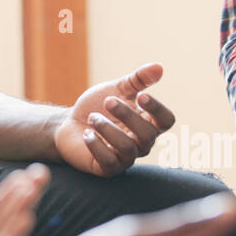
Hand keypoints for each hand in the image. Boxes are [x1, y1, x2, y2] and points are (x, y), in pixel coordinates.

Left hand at [54, 63, 174, 176]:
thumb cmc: (98, 107)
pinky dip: (97, 145)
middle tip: (107, 101)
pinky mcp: (107, 169)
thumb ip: (137, 80)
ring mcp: (125, 158)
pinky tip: (86, 133)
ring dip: (108, 129)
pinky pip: (109, 161)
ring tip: (91, 118)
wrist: (69, 123)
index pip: (166, 121)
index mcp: (148, 123)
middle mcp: (141, 144)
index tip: (141, 95)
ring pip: (128, 148)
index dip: (157, 109)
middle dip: (127, 115)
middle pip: (147, 134)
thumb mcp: (117, 89)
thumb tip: (158, 67)